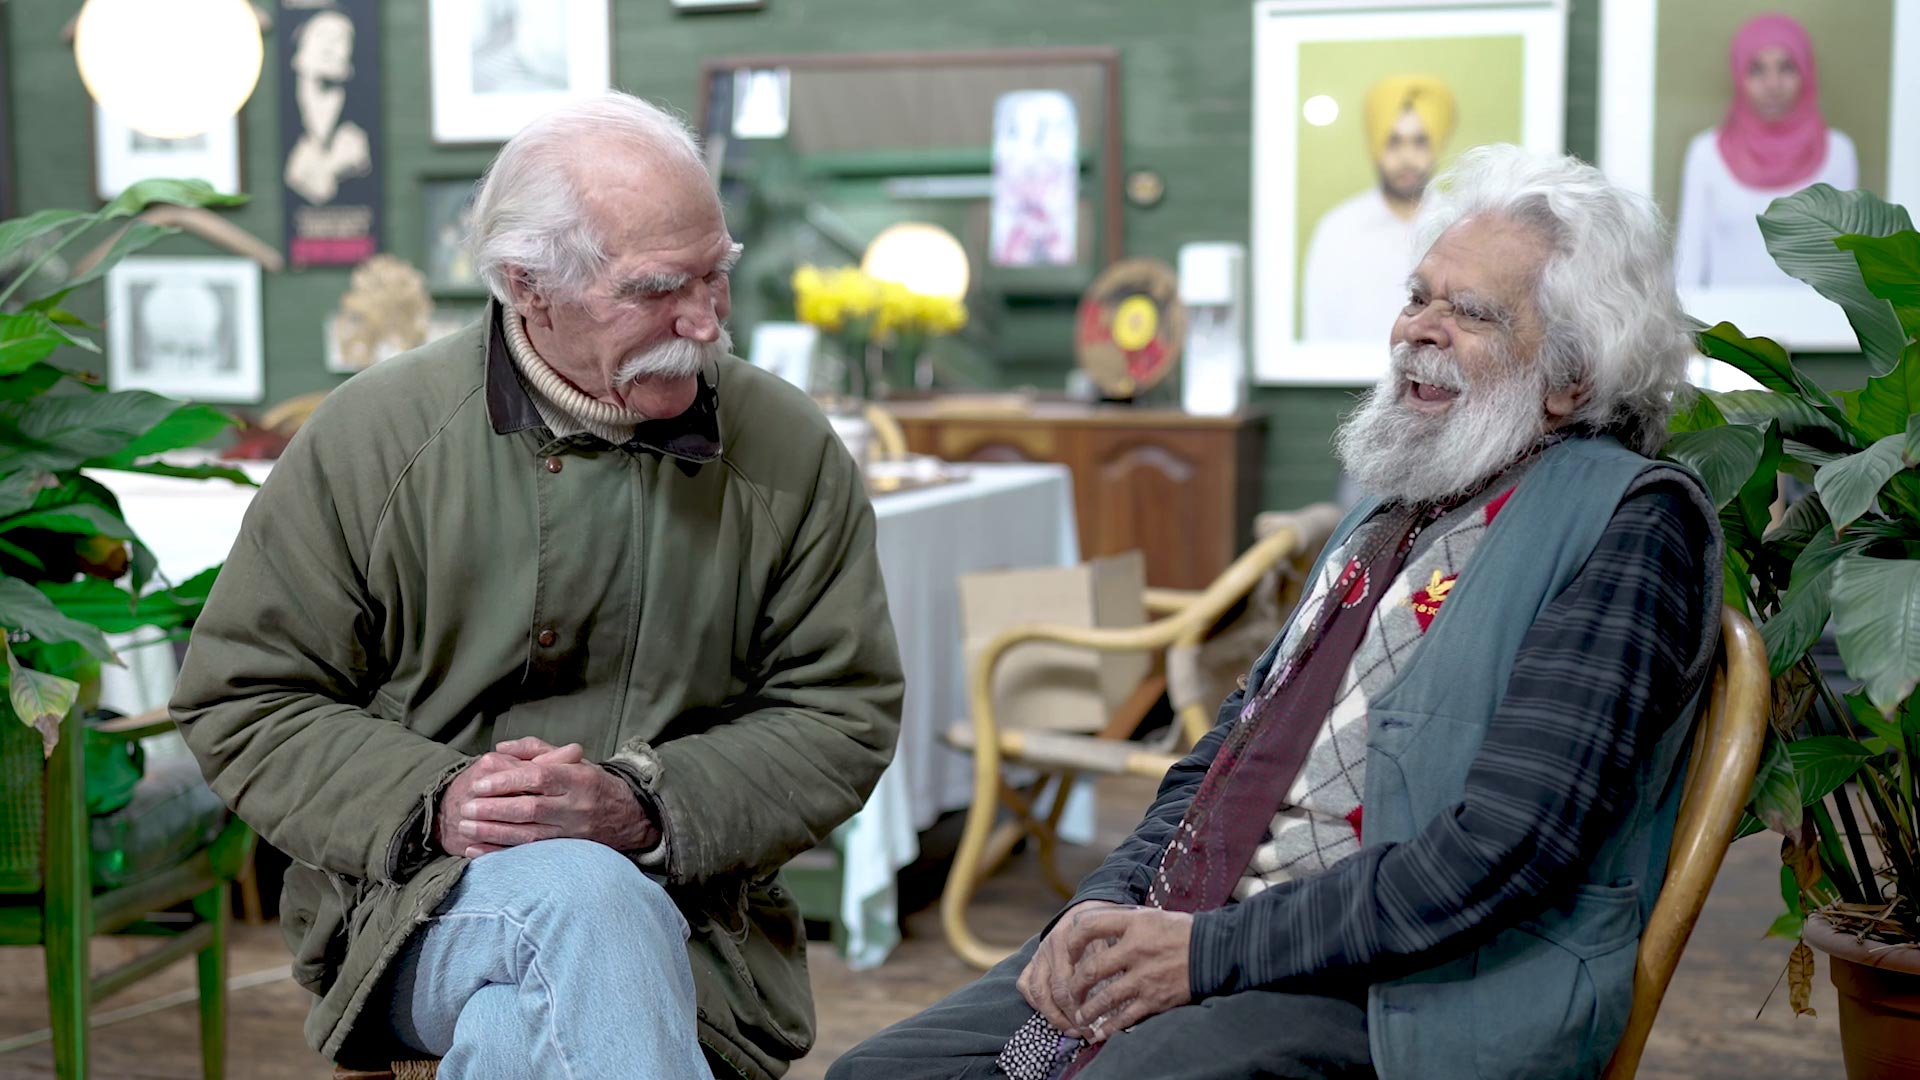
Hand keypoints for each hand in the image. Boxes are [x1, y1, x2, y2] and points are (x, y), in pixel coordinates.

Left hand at [441, 738, 658, 857]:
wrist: (629, 816)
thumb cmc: (591, 782)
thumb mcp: (572, 758)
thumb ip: (535, 749)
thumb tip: (499, 749)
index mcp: (577, 778)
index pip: (539, 778)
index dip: (507, 781)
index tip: (480, 783)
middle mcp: (575, 806)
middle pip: (530, 809)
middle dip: (494, 809)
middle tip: (466, 807)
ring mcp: (571, 831)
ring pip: (528, 835)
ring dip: (493, 833)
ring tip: (465, 827)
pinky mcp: (565, 850)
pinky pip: (529, 854)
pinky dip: (500, 853)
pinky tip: (476, 851)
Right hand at [1017, 900, 1123, 1037]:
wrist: (1091, 906)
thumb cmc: (1105, 927)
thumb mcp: (1111, 940)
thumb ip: (1108, 964)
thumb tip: (1114, 1000)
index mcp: (1069, 941)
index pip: (1067, 986)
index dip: (1078, 1010)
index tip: (1093, 1026)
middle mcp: (1050, 947)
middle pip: (1053, 992)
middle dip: (1068, 1017)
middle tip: (1083, 1032)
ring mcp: (1040, 954)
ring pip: (1036, 991)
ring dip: (1051, 1015)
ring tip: (1069, 1029)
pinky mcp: (1034, 959)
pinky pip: (1025, 984)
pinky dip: (1035, 1002)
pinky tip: (1051, 1013)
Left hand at [1063, 907, 1193, 1041]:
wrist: (1214, 952)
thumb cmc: (1181, 931)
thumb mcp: (1151, 915)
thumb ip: (1123, 921)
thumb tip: (1093, 925)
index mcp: (1134, 924)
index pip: (1090, 927)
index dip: (1072, 940)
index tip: (1066, 952)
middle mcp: (1136, 949)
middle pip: (1092, 969)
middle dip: (1074, 985)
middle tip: (1068, 993)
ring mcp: (1145, 977)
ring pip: (1105, 998)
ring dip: (1087, 1010)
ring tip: (1079, 1016)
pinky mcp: (1156, 999)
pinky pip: (1126, 1017)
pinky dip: (1110, 1027)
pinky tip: (1101, 1032)